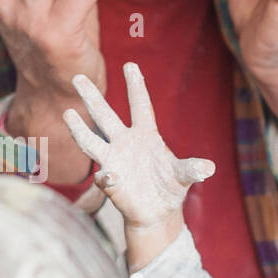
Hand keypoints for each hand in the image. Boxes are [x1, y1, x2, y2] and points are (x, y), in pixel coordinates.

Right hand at [63, 62, 214, 231]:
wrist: (157, 212)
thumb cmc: (170, 187)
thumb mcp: (184, 176)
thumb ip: (193, 170)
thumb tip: (208, 168)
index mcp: (146, 135)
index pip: (140, 106)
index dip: (136, 86)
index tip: (130, 65)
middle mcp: (125, 142)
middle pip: (105, 116)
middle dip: (92, 98)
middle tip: (78, 77)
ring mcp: (114, 160)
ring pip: (91, 141)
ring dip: (80, 129)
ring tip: (68, 114)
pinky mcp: (110, 182)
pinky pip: (104, 177)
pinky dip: (106, 177)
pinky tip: (109, 177)